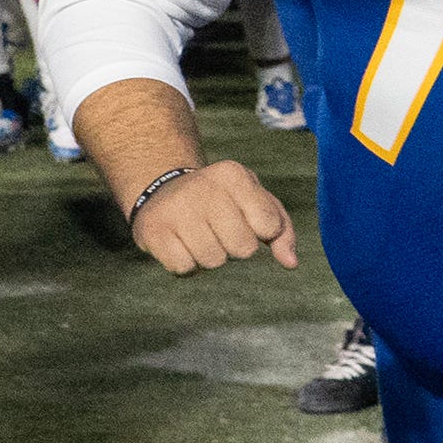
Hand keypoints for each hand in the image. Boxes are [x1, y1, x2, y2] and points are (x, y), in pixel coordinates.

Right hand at [127, 162, 300, 274]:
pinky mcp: (153, 230)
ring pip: (213, 261)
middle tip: (217, 229)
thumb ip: (281, 230)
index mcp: (233, 175)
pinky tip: (180, 244)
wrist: (161, 191)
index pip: (269, 226)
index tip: (242, 217)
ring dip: (209, 257)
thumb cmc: (220, 202)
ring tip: (197, 236)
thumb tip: (290, 262)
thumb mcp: (254, 202)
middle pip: (243, 248)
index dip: (259, 231)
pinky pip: (184, 268)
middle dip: (234, 247)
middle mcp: (203, 186)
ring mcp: (176, 208)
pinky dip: (186, 265)